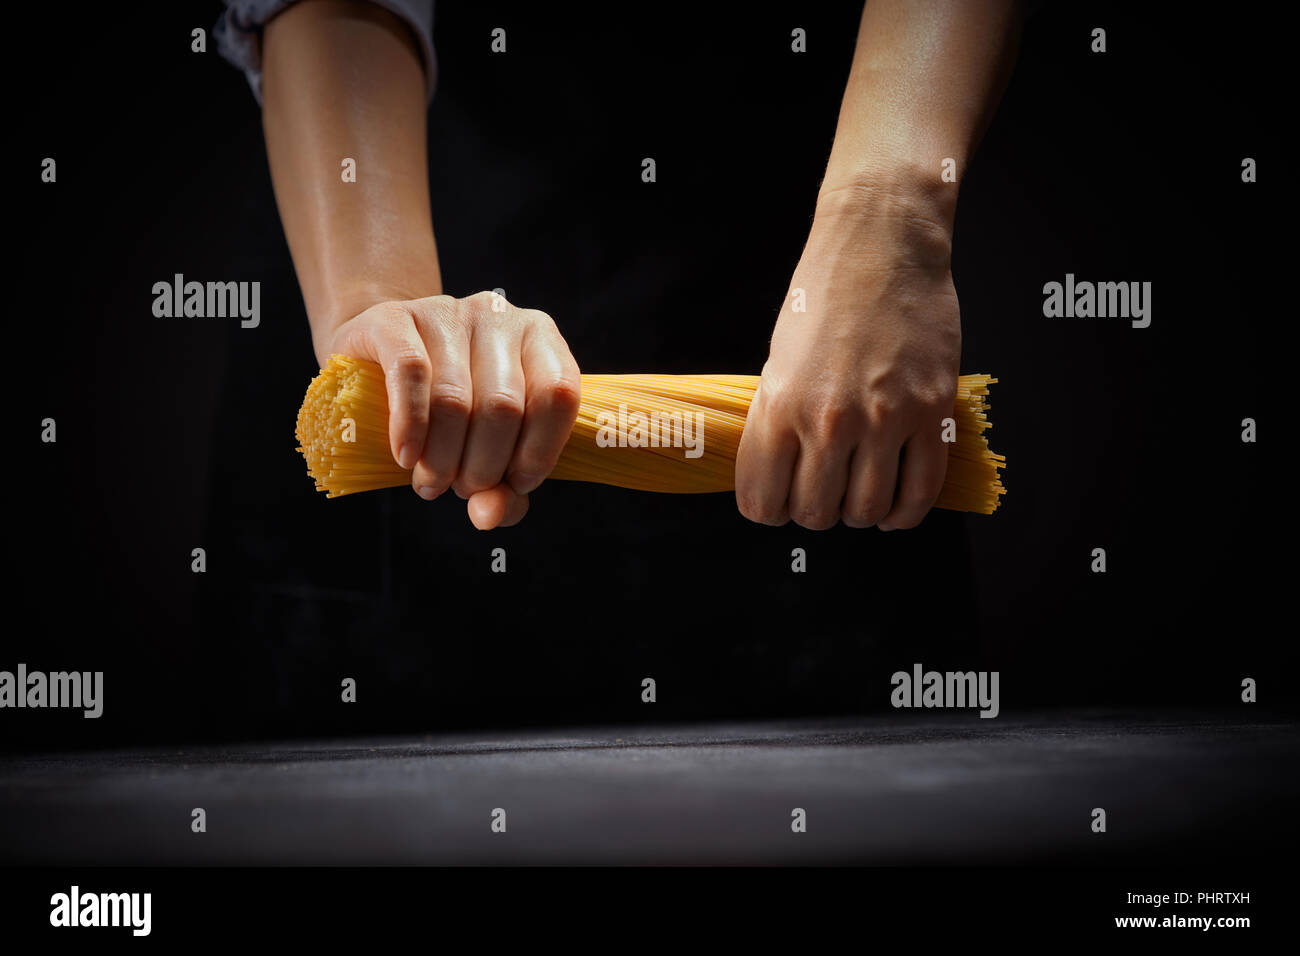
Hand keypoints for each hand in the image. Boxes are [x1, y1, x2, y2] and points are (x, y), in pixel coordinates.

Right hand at [320, 291, 580, 528]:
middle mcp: (498, 316)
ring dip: (442, 459)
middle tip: (463, 488)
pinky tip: (406, 457)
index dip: (539, 451)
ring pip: (454, 399)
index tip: (515, 484)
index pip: (558, 395)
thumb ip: (502, 486)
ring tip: (431, 483)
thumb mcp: (486, 442)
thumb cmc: (447, 405)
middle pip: (504, 406)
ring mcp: (446, 311)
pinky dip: (410, 427)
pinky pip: (410, 374)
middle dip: (484, 466)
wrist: (377, 355)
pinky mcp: (393, 318)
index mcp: (538, 338)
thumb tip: (490, 516)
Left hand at [735, 184, 960, 530]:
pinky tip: (893, 508)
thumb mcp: (777, 359)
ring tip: (857, 495)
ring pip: (866, 510)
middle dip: (814, 513)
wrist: (881, 244)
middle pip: (815, 514)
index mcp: (780, 406)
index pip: (762, 501)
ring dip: (858, 513)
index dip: (768, 509)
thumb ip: (777, 421)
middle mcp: (830, 420)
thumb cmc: (823, 295)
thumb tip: (780, 476)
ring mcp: (885, 419)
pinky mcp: (931, 412)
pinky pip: (920, 492)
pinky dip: (903, 512)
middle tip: (820, 493)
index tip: (778, 501)